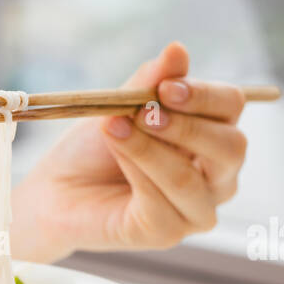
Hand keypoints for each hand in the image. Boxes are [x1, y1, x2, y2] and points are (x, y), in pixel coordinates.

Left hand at [12, 41, 248, 259]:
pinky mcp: (167, 234)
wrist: (54, 190)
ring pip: (190, 179)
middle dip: (186, 126)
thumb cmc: (93, 148)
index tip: (165, 87)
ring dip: (150, 150)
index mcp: (212, 134)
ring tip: (115, 128)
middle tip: (143, 112)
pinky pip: (162, 205)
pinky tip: (117, 155)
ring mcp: (195, 209)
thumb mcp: (121, 106)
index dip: (204, 95)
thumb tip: (177, 50)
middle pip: (230, 147)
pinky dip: (137, 174)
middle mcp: (215, 175)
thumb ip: (150, 82)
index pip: (230, 107)